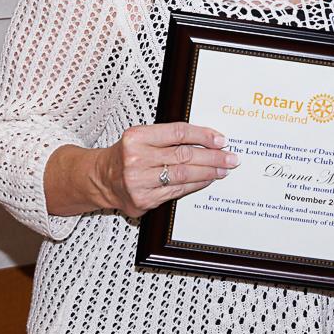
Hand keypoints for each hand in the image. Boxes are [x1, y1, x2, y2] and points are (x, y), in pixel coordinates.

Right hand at [95, 121, 239, 218]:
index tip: (221, 140)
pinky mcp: (142, 201)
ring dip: (208, 172)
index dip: (203, 135)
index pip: (178, 133)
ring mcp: (138, 182)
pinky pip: (176, 191)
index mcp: (137, 137)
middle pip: (184, 156)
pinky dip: (195, 185)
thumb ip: (170, 136)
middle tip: (231, 157)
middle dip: (213, 157)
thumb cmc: (127, 153)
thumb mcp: (142, 136)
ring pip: (183, 175)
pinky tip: (206, 180)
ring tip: (223, 169)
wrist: (102, 179)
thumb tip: (209, 139)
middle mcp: (136, 160)